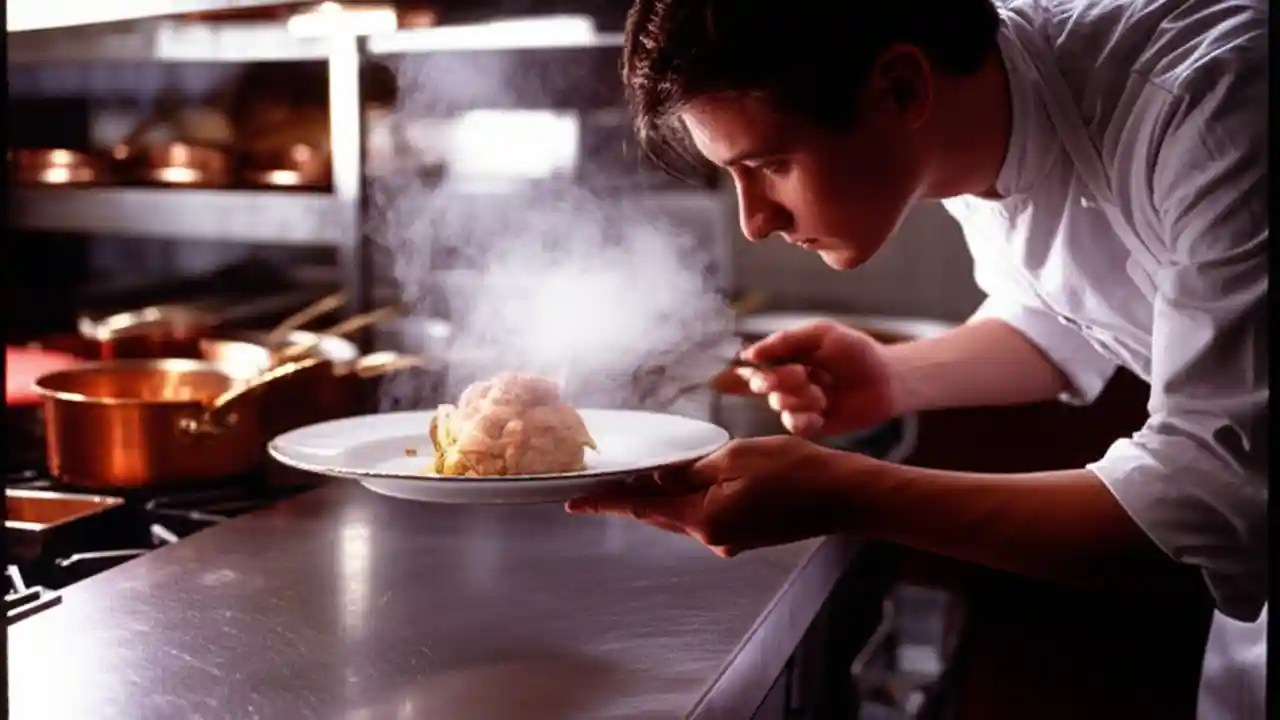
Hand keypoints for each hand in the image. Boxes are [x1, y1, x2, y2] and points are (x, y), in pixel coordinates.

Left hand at [566, 436, 859, 556]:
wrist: (844, 496)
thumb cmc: (796, 470)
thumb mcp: (736, 458)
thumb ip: (690, 471)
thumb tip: (655, 480)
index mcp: (705, 518)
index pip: (642, 507)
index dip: (606, 502)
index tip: (575, 502)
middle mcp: (712, 537)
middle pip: (659, 514)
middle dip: (632, 498)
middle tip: (600, 484)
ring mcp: (729, 540)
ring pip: (682, 516)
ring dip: (663, 498)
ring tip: (641, 478)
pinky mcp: (744, 535)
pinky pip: (705, 517)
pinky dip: (691, 501)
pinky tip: (690, 482)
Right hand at [736, 321, 898, 437]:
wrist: (888, 380)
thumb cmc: (858, 352)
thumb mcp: (822, 334)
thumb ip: (786, 340)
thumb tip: (749, 354)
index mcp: (788, 358)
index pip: (757, 364)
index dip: (753, 367)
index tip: (759, 366)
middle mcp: (789, 382)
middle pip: (763, 384)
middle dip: (778, 379)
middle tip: (801, 374)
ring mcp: (800, 405)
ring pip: (779, 404)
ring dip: (801, 398)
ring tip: (824, 394)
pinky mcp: (812, 425)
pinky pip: (793, 426)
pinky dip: (805, 419)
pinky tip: (822, 412)